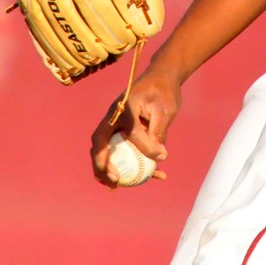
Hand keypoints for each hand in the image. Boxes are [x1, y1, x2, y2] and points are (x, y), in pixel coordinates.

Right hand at [90, 67, 179, 187]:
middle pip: (100, 142)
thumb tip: (159, 157)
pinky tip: (144, 176)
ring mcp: (114, 123)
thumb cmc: (164, 91)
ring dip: (105, 168)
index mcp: (125, 105)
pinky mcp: (120, 130)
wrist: (161, 77)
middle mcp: (114, 115)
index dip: (143, 146)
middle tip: (115, 181)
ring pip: (104, 148)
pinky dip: (125, 163)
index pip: (130, 130)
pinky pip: (118, 149)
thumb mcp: (165, 109)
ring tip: (114, 186)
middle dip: (102, 164)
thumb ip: (159, 131)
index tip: (159, 158)